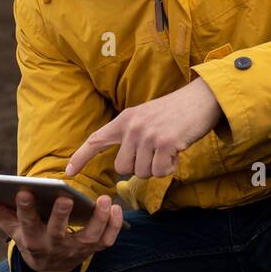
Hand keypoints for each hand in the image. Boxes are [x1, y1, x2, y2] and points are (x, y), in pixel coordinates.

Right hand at [0, 190, 121, 271]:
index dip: (25, 210)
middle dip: (61, 216)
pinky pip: (107, 240)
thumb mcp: (14, 229)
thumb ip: (0, 212)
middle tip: (65, 197)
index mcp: (33, 241)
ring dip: (98, 219)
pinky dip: (114, 226)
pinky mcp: (94, 249)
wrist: (51, 268)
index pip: (27, 225)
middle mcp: (55, 247)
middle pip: (58, 233)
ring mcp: (76, 250)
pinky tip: (115, 208)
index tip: (24, 191)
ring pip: (89, 238)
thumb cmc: (32, 237)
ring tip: (103, 199)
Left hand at [65, 77, 223, 179]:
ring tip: (169, 148)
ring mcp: (148, 134)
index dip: (80, 157)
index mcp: (124, 119)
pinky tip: (177, 151)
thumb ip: (132, 137)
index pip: (96, 140)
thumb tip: (125, 167)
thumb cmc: (176, 112)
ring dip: (158, 167)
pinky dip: (170, 168)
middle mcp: (132, 126)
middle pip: (123, 168)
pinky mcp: (165, 143)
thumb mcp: (146, 117)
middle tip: (156, 152)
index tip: (68, 172)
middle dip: (140, 167)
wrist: (202, 99)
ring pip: (142, 173)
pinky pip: (160, 172)